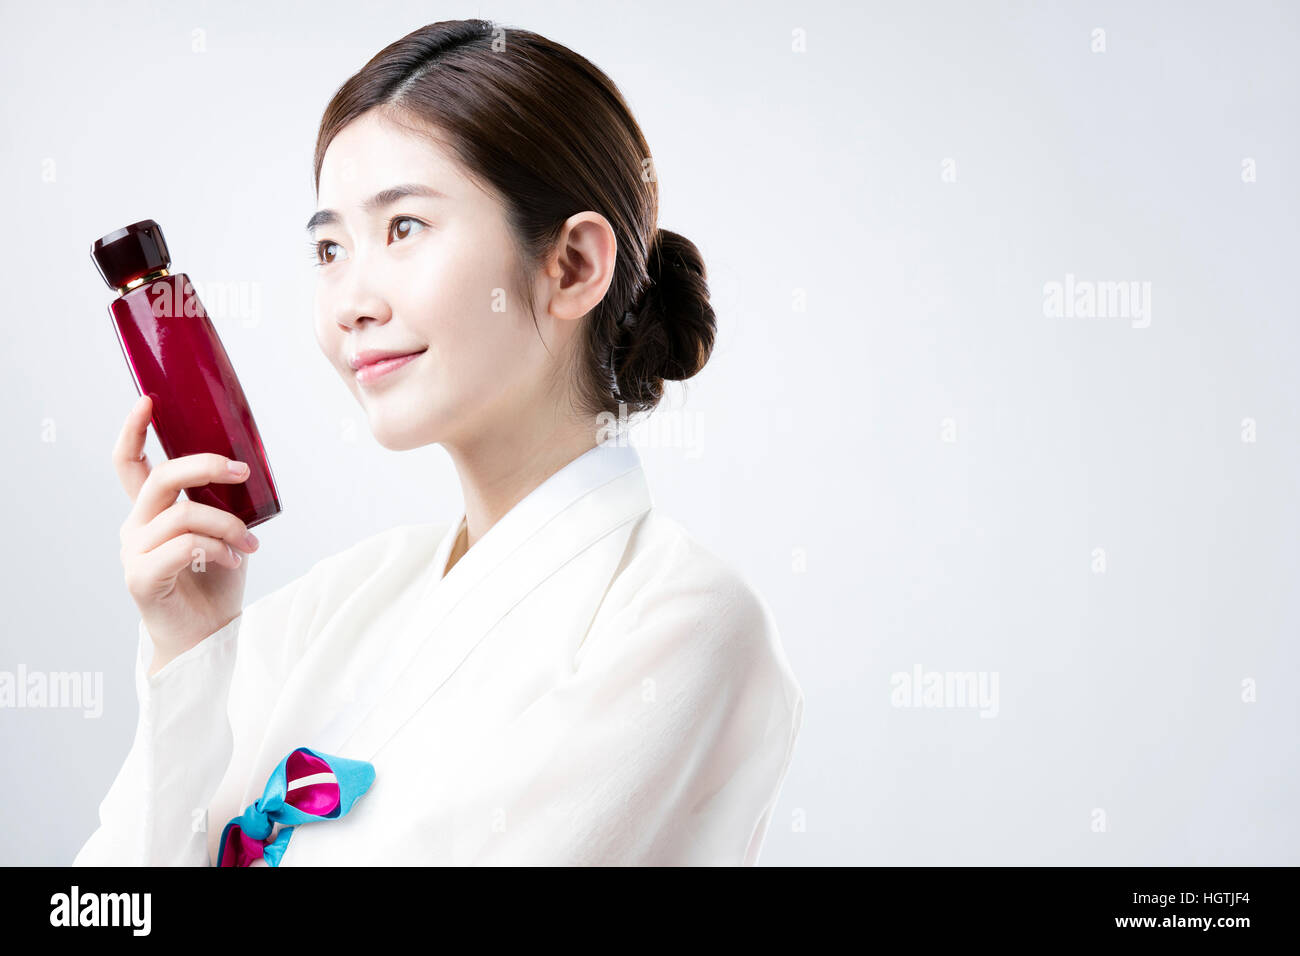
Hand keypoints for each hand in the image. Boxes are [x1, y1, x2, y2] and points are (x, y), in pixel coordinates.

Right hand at [114, 394, 259, 675]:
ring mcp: (134, 553)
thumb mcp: (223, 530)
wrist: (207, 636)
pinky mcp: (141, 579)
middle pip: (160, 480)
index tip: (148, 401)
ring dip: (227, 525)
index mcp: (150, 512)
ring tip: (251, 544)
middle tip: (241, 472)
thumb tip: (245, 469)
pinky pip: (184, 547)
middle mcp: (135, 527)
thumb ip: (221, 502)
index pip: (129, 464)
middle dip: (204, 467)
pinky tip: (232, 560)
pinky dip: (217, 549)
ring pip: (183, 516)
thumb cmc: (216, 581)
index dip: (134, 431)